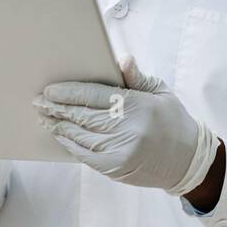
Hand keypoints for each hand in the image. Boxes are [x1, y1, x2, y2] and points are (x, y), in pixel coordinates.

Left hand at [32, 57, 217, 196]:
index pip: (95, 95)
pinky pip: (84, 154)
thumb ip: (136, 78)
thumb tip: (121, 58)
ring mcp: (119, 151)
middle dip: (57, 108)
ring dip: (58, 126)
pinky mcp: (115, 168)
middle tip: (38, 102)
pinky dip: (69, 144)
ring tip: (44, 117)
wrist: (188, 161)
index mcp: (138, 106)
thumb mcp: (160, 93)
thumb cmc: (173, 122)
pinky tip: (60, 135)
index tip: (50, 90)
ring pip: (79, 136)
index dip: (69, 93)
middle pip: (82, 115)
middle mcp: (127, 129)